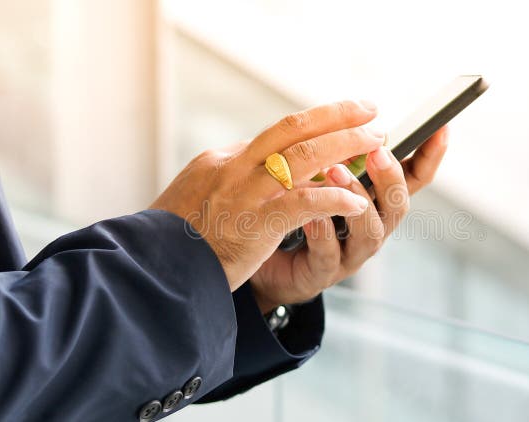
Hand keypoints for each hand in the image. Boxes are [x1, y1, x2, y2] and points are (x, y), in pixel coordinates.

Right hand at [150, 101, 386, 290]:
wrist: (153, 270)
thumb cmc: (176, 240)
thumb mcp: (199, 195)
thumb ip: (229, 178)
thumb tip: (257, 162)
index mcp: (222, 160)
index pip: (276, 134)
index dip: (315, 124)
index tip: (339, 119)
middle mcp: (234, 167)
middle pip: (294, 129)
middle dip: (337, 116)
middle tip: (369, 110)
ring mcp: (245, 193)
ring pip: (305, 156)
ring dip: (345, 146)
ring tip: (375, 141)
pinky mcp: (256, 223)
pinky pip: (305, 202)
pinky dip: (335, 198)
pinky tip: (356, 201)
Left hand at [250, 127, 448, 311]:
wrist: (263, 262)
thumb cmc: (297, 213)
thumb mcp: (322, 177)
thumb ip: (342, 154)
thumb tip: (357, 114)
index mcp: (376, 201)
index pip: (414, 178)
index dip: (430, 155)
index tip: (441, 127)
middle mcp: (371, 227)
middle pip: (398, 206)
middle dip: (391, 178)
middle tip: (377, 152)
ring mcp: (349, 254)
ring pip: (370, 233)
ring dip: (355, 199)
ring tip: (335, 172)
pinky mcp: (321, 272)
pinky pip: (328, 255)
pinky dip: (321, 232)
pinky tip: (310, 214)